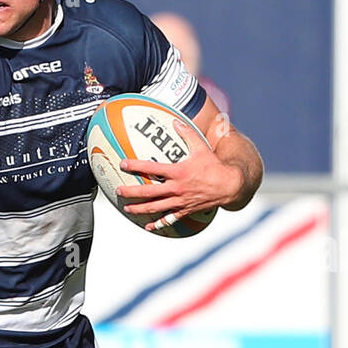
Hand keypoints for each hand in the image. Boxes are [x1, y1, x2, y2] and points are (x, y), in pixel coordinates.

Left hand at [116, 118, 242, 229]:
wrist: (229, 186)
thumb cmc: (214, 166)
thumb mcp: (201, 147)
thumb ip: (187, 134)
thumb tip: (175, 121)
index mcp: (178, 172)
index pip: (152, 169)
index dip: (136, 166)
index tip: (123, 164)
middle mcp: (176, 188)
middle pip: (149, 192)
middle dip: (131, 192)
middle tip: (119, 191)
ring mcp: (180, 201)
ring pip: (155, 207)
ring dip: (139, 209)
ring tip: (127, 209)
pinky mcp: (185, 210)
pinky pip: (169, 219)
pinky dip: (158, 224)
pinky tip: (148, 227)